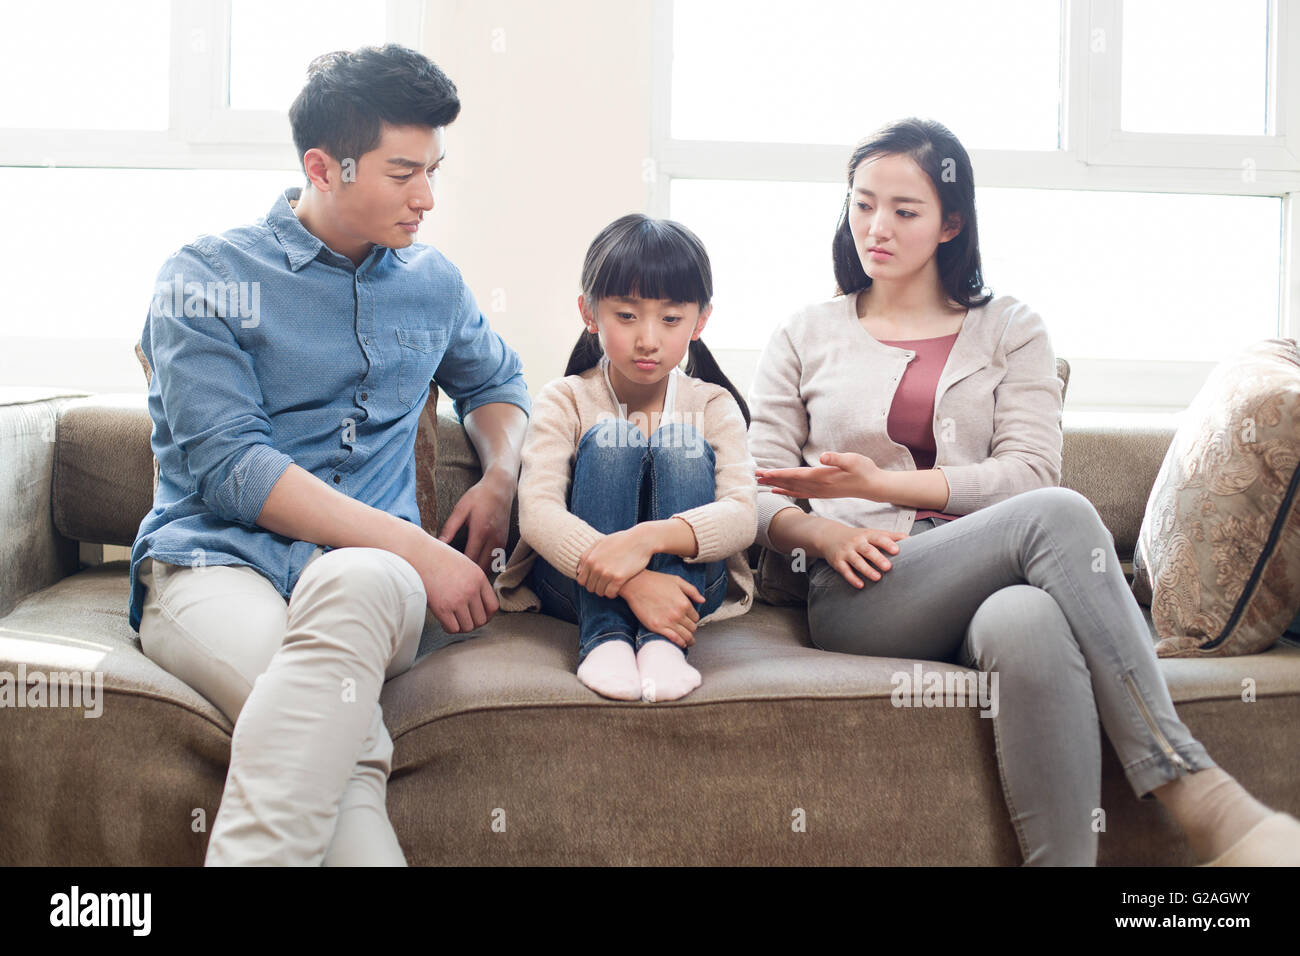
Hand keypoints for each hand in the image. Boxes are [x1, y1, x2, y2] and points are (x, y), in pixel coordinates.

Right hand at [405, 530, 499, 633]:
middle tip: (463, 619)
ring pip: (468, 627)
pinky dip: (449, 628)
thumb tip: (476, 602)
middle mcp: (471, 590)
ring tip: (453, 620)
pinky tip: (444, 621)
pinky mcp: (442, 608)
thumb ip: (473, 582)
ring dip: (461, 627)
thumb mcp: (464, 564)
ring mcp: (457, 599)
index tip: (478, 615)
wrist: (419, 554)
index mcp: (479, 578)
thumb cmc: (438, 558)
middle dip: (473, 622)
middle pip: (482, 620)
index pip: (493, 606)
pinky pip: (453, 628)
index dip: (487, 615)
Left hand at [437, 468, 515, 573]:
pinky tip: (474, 566)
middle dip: (469, 573)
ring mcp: (501, 541)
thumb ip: (450, 527)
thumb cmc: (479, 496)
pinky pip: (495, 561)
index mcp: (481, 531)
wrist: (500, 488)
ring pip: (490, 567)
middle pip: (482, 567)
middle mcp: (494, 539)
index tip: (448, 571)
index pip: (470, 558)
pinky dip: (486, 566)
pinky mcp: (504, 541)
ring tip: (463, 574)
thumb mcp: (461, 509)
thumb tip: (439, 544)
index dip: (460, 568)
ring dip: (478, 572)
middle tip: (454, 576)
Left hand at [575, 526, 656, 597]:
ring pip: (600, 592)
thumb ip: (587, 555)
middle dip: (596, 587)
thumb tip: (578, 570)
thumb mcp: (601, 542)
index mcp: (590, 559)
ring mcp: (607, 573)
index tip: (596, 581)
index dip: (588, 583)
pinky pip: (610, 593)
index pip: (581, 580)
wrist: (640, 540)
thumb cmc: (621, 540)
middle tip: (605, 584)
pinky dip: (613, 593)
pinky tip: (617, 588)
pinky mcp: (618, 578)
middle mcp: (596, 567)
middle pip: (590, 588)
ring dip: (605, 591)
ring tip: (611, 586)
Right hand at [620, 569, 703, 649]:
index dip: (694, 619)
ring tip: (689, 641)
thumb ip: (692, 591)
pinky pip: (674, 639)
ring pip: (685, 636)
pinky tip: (681, 644)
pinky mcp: (657, 627)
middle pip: (692, 628)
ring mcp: (668, 622)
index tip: (690, 620)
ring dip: (689, 639)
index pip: (696, 617)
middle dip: (692, 629)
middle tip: (689, 630)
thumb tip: (702, 600)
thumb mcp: (677, 581)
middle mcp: (678, 614)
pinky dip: (680, 643)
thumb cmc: (655, 581)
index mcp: (684, 603)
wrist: (636, 584)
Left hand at [755, 451, 884, 500]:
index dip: (780, 473)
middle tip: (754, 475)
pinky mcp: (821, 492)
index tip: (765, 473)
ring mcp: (819, 490)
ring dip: (775, 484)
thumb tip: (823, 457)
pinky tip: (776, 491)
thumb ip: (837, 458)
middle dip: (772, 478)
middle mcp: (818, 486)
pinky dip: (786, 491)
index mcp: (822, 476)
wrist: (873, 486)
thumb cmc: (864, 470)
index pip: (796, 475)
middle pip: (789, 482)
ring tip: (760, 481)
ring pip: (792, 487)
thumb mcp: (853, 460)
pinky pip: (798, 492)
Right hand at [812, 520, 908, 588]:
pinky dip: (852, 578)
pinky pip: (845, 571)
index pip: (878, 538)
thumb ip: (890, 536)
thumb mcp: (871, 533)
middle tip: (888, 567)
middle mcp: (856, 542)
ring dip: (867, 570)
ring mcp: (846, 552)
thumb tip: (910, 538)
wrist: (829, 536)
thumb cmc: (857, 537)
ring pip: (856, 561)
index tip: (897, 550)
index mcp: (867, 535)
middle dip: (878, 559)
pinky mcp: (838, 562)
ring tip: (877, 578)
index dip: (887, 544)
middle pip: (867, 550)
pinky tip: (861, 585)